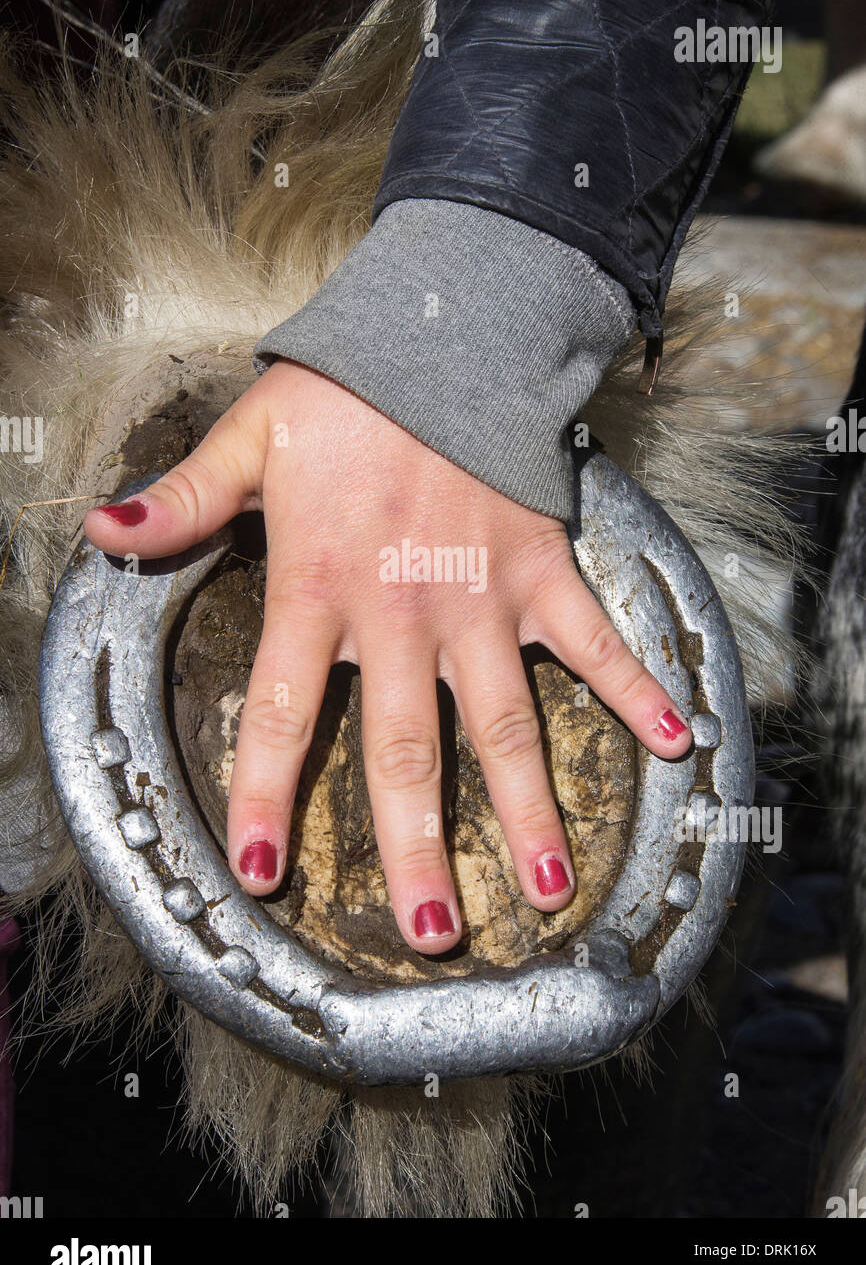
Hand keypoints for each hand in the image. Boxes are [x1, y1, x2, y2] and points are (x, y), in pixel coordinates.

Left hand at [84, 361, 691, 954]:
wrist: (443, 333)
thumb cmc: (343, 392)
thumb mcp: (248, 440)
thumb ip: (181, 499)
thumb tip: (101, 533)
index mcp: (317, 588)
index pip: (276, 712)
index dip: (263, 795)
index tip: (261, 873)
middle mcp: (400, 614)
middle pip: (403, 751)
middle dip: (415, 847)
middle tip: (429, 931)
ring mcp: (480, 600)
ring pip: (503, 722)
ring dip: (527, 807)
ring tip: (544, 887)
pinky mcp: (541, 572)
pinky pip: (594, 641)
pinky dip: (635, 689)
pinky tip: (673, 743)